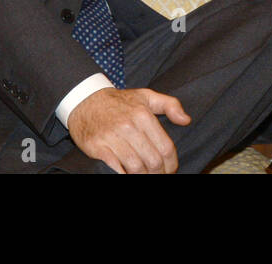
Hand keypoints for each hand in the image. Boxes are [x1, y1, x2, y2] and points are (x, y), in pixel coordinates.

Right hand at [67, 87, 190, 173]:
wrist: (85, 100)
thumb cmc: (119, 101)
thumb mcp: (146, 95)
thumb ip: (170, 105)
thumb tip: (186, 120)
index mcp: (144, 115)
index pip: (166, 147)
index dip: (171, 164)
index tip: (170, 169)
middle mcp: (129, 126)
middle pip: (152, 161)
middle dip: (158, 173)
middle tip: (158, 175)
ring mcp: (112, 138)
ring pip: (136, 167)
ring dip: (143, 177)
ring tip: (145, 176)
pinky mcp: (97, 147)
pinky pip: (115, 169)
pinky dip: (124, 175)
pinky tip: (128, 175)